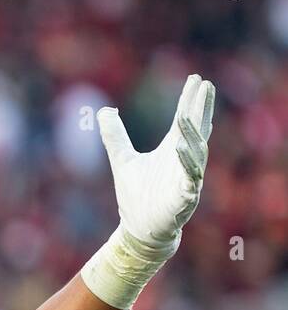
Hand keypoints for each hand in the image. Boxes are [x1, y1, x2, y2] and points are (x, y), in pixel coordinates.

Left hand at [97, 73, 214, 248]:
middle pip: (197, 130)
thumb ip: (114, 136)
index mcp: (172, 150)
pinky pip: (190, 179)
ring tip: (186, 115)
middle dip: (201, 109)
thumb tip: (103, 111)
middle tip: (205, 86)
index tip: (196, 79)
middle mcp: (183, 161)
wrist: (139, 229)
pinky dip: (187, 165)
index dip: (190, 100)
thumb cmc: (136, 196)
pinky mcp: (184, 199)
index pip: (184, 120)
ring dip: (193, 134)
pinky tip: (180, 149)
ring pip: (196, 153)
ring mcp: (187, 179)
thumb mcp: (122, 160)